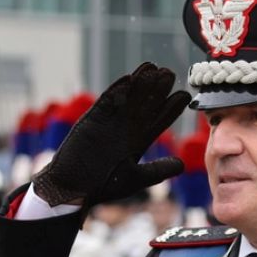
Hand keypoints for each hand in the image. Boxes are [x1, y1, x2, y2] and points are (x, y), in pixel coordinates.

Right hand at [30, 62, 189, 206]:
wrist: (72, 188)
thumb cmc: (102, 186)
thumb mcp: (135, 178)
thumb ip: (157, 171)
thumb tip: (181, 165)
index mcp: (137, 142)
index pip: (158, 122)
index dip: (170, 109)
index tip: (184, 97)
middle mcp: (125, 129)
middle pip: (144, 105)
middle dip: (157, 90)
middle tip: (170, 74)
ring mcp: (109, 122)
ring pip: (127, 99)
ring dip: (139, 84)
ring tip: (152, 68)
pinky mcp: (92, 120)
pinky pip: (106, 102)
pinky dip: (116, 91)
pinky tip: (128, 79)